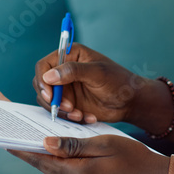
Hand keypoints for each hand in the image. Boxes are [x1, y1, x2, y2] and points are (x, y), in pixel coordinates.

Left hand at [9, 135, 167, 173]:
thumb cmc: (135, 159)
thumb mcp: (104, 143)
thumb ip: (73, 144)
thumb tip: (46, 143)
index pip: (41, 160)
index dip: (23, 148)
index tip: (6, 139)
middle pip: (45, 166)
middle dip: (31, 151)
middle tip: (16, 136)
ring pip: (56, 172)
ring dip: (47, 157)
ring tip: (36, 140)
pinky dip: (61, 164)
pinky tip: (60, 152)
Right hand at [31, 43, 158, 123]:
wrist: (130, 102)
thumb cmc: (118, 81)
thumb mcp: (97, 73)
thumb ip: (73, 71)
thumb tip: (48, 76)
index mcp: (69, 55)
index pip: (44, 66)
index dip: (42, 80)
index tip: (49, 95)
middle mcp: (63, 71)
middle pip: (42, 85)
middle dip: (52, 100)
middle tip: (68, 108)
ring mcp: (65, 89)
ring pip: (48, 102)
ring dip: (61, 111)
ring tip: (80, 115)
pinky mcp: (69, 104)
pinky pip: (59, 113)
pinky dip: (70, 118)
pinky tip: (87, 118)